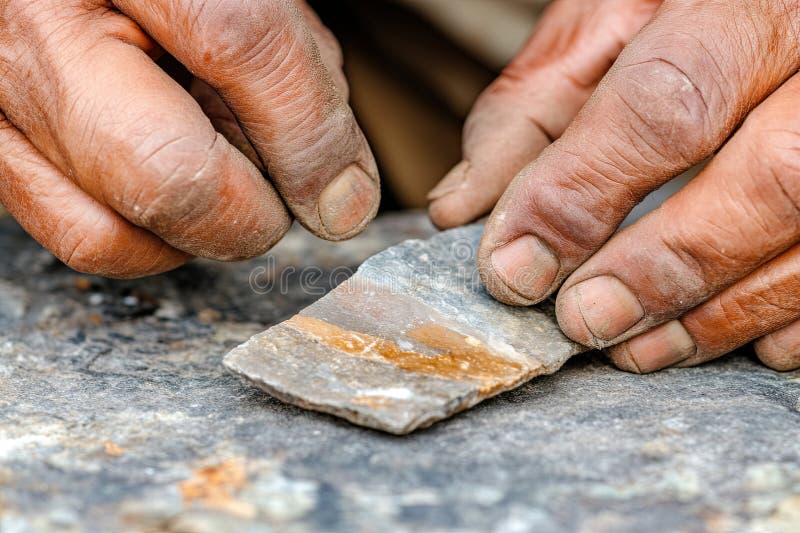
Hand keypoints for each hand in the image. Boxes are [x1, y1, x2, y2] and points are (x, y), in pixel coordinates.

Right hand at [0, 0, 378, 277]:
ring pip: (111, 233)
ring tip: (226, 181)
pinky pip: (78, 233)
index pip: (238, 41)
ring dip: (201, 231)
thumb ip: (294, 74)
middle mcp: (29, 29)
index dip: (310, 135)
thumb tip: (343, 202)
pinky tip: (178, 190)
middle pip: (166, 174)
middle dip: (253, 211)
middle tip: (281, 191)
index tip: (344, 189)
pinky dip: (150, 236)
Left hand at [429, 0, 799, 372]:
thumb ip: (533, 108)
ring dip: (720, 313)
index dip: (582, 193)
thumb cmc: (688, 5)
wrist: (775, 5)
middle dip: (662, 268)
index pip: (665, 101)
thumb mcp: (603, 23)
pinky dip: (793, 319)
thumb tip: (464, 207)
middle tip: (582, 320)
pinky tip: (732, 335)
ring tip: (637, 345)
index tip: (514, 266)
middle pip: (770, 180)